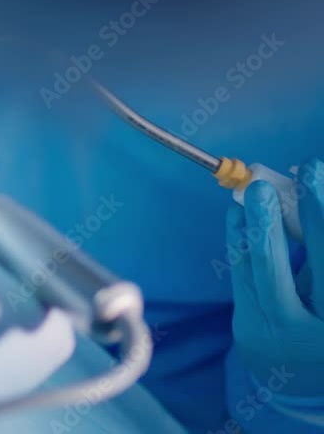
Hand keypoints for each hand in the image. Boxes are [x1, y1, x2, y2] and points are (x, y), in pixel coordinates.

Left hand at [228, 158, 323, 396]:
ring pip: (258, 273)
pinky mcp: (248, 331)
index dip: (320, 219)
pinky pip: (241, 278)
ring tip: (251, 191)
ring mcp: (275, 335)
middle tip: (264, 184)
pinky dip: (239, 243)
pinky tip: (237, 215)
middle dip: (273, 224)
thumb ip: (319, 251)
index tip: (315, 174)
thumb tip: (311, 188)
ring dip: (252, 227)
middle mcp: (312, 333)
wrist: (307, 378)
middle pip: (289, 271)